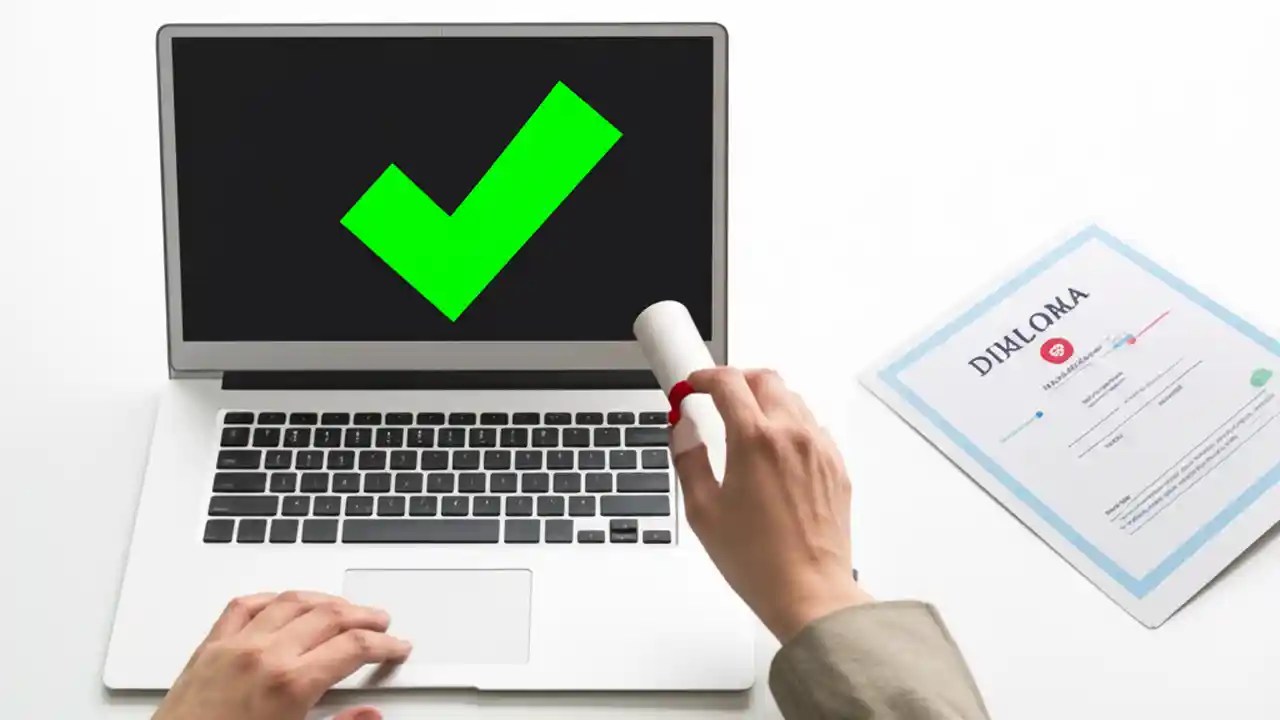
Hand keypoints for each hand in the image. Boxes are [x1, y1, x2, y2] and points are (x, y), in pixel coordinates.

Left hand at [154, 591, 411, 719]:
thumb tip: (370, 714)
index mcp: (290, 685)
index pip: (353, 646)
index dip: (384, 644)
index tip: (396, 647)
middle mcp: (264, 655)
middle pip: (329, 616)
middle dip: (363, 616)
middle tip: (381, 623)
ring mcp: (234, 646)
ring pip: (292, 601)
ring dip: (325, 600)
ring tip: (343, 607)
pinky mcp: (209, 648)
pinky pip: (245, 606)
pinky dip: (272, 598)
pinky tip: (285, 602)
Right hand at [674, 368, 873, 642]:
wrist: (808, 592)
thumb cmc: (757, 559)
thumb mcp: (703, 510)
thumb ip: (689, 459)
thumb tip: (682, 430)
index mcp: (755, 440)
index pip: (728, 382)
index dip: (705, 377)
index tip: (694, 386)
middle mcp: (792, 435)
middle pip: (765, 379)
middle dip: (737, 380)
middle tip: (718, 397)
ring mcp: (819, 449)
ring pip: (792, 400)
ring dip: (765, 401)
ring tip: (745, 425)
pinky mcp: (836, 467)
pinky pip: (812, 428)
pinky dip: (790, 426)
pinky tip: (775, 453)